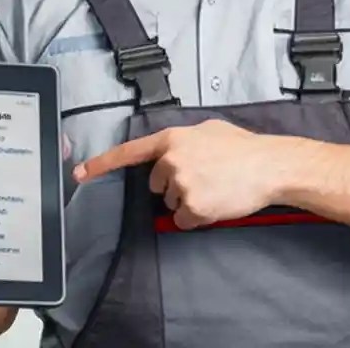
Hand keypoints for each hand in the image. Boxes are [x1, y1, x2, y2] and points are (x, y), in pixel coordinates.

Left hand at [74, 119, 285, 229]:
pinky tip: (217, 202)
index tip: (79, 174)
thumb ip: (183, 140)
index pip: (128, 153)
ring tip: (216, 187)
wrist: (269, 166)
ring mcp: (180, 184)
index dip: (101, 164)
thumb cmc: (243, 148)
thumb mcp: (208, 130)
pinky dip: (198, 217)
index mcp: (171, 139)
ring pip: (171, 203)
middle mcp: (171, 160)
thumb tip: (172, 152)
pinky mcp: (192, 207)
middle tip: (204, 177)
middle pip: (156, 184)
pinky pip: (185, 219)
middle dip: (174, 185)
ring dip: (189, 200)